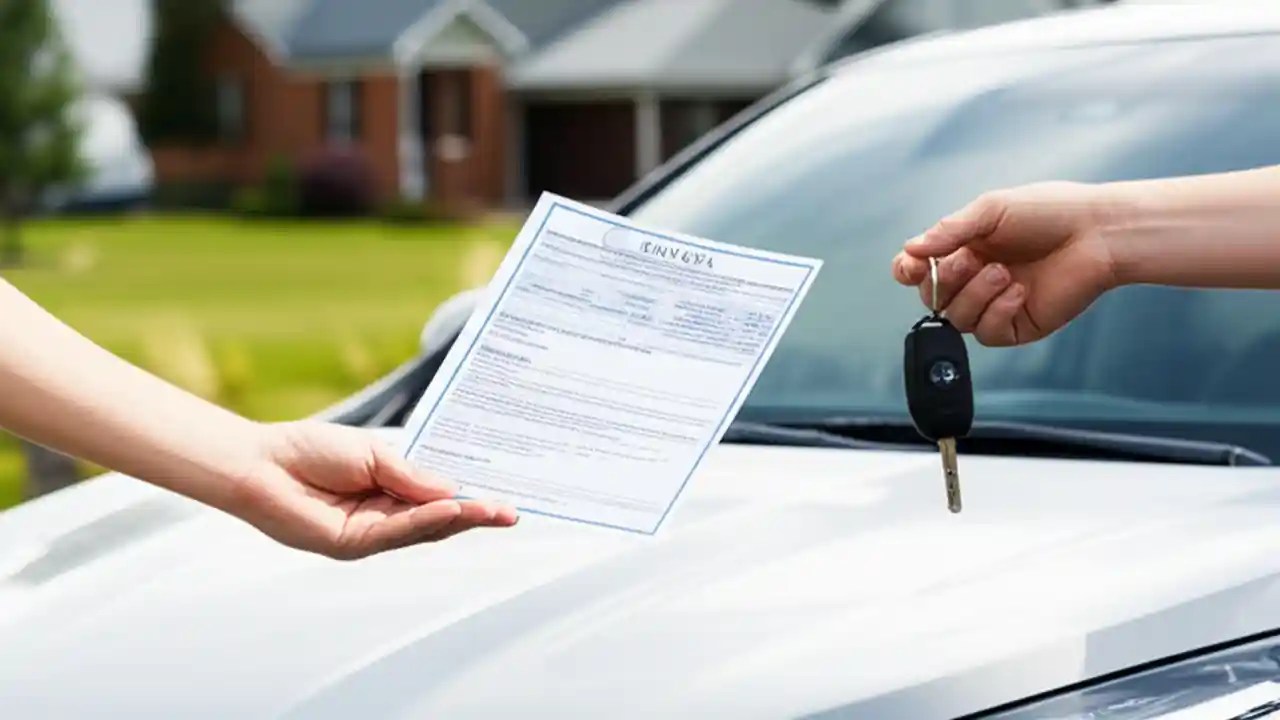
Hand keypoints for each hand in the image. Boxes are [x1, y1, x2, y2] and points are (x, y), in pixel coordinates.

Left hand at [232, 421, 517, 559]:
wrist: (260, 463)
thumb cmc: (309, 451)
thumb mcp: (374, 454)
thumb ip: (412, 474)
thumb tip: (455, 489)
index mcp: (393, 490)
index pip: (441, 496)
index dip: (473, 496)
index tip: (505, 493)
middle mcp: (386, 516)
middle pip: (440, 519)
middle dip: (477, 514)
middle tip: (511, 511)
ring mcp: (371, 534)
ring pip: (425, 528)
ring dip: (461, 519)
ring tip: (492, 509)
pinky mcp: (353, 544)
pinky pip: (398, 533)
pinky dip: (426, 520)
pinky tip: (450, 508)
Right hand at [891, 181, 1122, 345]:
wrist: (1099, 232)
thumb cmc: (1050, 212)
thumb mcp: (991, 210)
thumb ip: (949, 231)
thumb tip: (911, 249)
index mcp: (965, 248)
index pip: (920, 270)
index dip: (908, 271)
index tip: (912, 265)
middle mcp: (975, 279)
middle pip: (933, 298)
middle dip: (946, 280)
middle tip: (972, 258)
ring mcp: (996, 305)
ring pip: (957, 319)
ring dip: (974, 295)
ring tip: (1003, 272)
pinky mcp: (1019, 326)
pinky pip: (988, 333)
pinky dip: (997, 312)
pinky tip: (1019, 291)